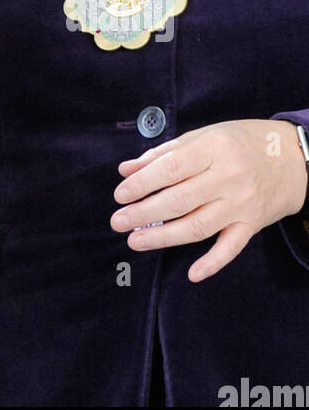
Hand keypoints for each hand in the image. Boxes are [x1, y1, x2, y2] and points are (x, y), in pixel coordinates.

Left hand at [110, 118, 307, 282]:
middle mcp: (228, 178)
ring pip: (198, 226)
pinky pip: (231, 248)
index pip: (171, 169)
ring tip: (135, 241)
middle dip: (144, 213)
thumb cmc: (242, 142)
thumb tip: (127, 169)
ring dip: (164, 237)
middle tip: (118, 222)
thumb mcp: (204, 136)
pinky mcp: (253, 225)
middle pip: (179, 200)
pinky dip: (212, 263)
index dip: (142, 184)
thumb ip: (164, 153)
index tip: (120, 194)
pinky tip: (192, 274)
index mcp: (213, 149)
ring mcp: (241, 204)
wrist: (294, 159)